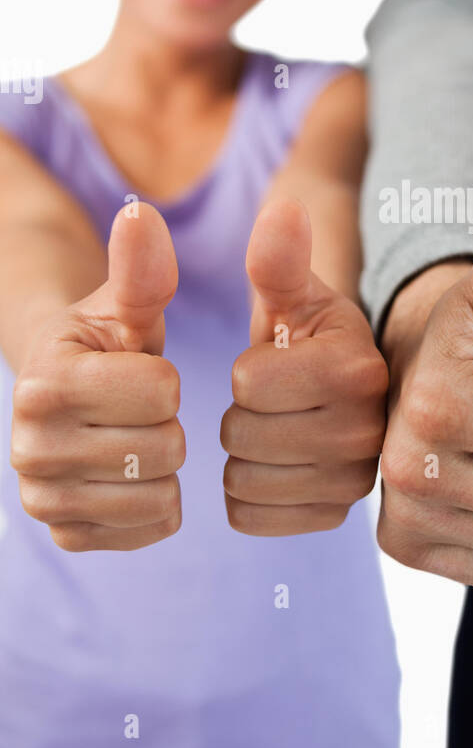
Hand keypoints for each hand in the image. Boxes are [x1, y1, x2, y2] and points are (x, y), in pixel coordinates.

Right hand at [10, 202, 184, 550]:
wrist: (72, 398)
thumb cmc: (109, 344)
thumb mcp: (127, 306)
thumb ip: (141, 269)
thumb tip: (141, 212)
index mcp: (43, 381)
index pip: (161, 392)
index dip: (168, 378)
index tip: (141, 370)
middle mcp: (28, 446)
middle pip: (163, 447)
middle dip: (169, 424)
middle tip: (142, 411)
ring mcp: (41, 498)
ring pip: (158, 494)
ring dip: (167, 467)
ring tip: (139, 440)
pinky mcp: (65, 536)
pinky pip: (151, 529)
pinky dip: (159, 505)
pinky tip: (136, 477)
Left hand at [220, 197, 387, 534]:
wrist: (342, 389)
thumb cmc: (307, 334)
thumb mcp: (293, 294)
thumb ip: (280, 259)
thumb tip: (285, 207)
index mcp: (358, 368)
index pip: (248, 382)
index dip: (245, 368)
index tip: (278, 359)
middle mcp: (369, 431)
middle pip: (243, 436)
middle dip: (240, 413)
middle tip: (272, 399)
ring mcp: (356, 482)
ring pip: (242, 481)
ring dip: (241, 454)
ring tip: (274, 427)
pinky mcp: (334, 517)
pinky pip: (250, 517)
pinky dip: (247, 494)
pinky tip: (274, 464)